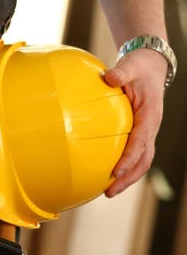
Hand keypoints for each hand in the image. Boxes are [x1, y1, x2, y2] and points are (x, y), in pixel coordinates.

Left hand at [103, 49, 167, 197]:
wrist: (149, 66)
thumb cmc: (138, 67)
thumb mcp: (130, 66)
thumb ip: (120, 73)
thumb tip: (108, 77)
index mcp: (150, 114)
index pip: (141, 140)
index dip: (129, 157)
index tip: (115, 171)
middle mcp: (151, 126)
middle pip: (144, 159)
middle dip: (128, 177)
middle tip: (109, 192)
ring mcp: (146, 131)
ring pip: (142, 161)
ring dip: (127, 178)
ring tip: (108, 192)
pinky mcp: (139, 132)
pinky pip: (134, 154)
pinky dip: (124, 167)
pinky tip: (107, 177)